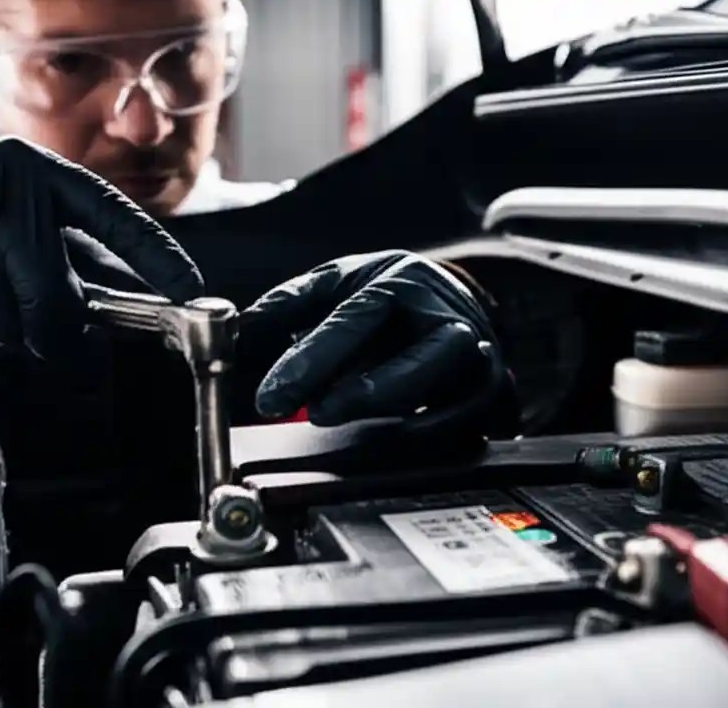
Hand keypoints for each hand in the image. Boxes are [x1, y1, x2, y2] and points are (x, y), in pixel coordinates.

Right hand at [0, 138, 202, 369]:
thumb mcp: (24, 207)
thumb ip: (76, 251)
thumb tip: (139, 308)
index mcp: (34, 172)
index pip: (110, 215)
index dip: (153, 255)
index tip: (189, 289)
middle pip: (51, 298)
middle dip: (63, 338)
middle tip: (68, 348)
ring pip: (5, 329)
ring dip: (7, 334)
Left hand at [242, 250, 513, 429]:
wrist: (449, 302)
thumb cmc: (384, 297)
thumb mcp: (333, 285)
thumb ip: (285, 306)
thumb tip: (236, 330)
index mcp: (403, 280)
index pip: (355, 321)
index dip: (310, 361)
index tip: (270, 397)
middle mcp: (449, 318)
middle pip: (417, 361)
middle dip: (364, 395)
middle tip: (314, 416)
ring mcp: (479, 361)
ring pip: (446, 401)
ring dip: (393, 424)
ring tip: (344, 426)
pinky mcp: (492, 399)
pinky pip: (461, 431)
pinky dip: (422, 441)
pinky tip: (385, 446)